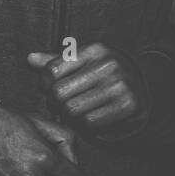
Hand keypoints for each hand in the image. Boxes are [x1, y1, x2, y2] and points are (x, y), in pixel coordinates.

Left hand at [27, 43, 145, 130]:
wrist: (145, 89)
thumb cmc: (103, 75)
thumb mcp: (82, 62)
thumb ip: (54, 62)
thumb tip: (29, 59)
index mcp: (95, 50)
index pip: (51, 71)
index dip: (44, 84)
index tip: (49, 89)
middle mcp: (109, 65)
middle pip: (59, 93)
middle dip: (55, 103)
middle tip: (60, 105)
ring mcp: (121, 85)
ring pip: (72, 110)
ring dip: (68, 116)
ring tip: (74, 112)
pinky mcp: (128, 106)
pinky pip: (90, 122)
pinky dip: (84, 125)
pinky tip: (88, 119)